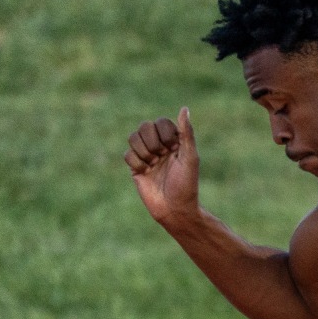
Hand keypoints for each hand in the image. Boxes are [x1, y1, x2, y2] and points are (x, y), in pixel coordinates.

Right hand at [125, 108, 199, 224]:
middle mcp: (161, 147)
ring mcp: (147, 156)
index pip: (161, 122)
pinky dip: (136, 163)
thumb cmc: (186, 185)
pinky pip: (127, 155)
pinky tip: (145, 174)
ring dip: (143, 152)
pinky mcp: (136, 167)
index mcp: (175, 142)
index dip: (164, 133)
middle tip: (161, 157)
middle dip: (152, 142)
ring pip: (133, 138)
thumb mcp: (190, 158)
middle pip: (145, 127)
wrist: (174, 210)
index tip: (172, 149)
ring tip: (153, 165)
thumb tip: (184, 108)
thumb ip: (186, 133)